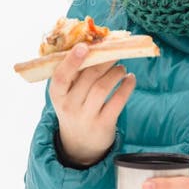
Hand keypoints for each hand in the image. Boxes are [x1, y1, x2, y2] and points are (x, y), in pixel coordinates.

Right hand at [49, 43, 135, 164]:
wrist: (80, 144)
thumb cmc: (75, 108)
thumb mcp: (66, 94)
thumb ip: (75, 73)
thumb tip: (94, 44)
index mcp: (57, 95)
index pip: (61, 76)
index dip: (72, 60)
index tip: (84, 46)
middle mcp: (69, 106)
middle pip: (88, 77)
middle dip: (104, 61)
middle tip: (114, 53)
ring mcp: (86, 117)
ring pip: (102, 87)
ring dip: (116, 73)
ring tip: (121, 68)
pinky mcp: (103, 124)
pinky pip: (117, 101)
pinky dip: (126, 87)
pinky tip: (130, 79)